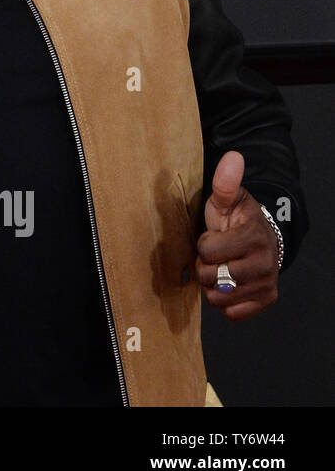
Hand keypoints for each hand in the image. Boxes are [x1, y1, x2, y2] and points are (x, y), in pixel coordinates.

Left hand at [196, 150, 279, 320]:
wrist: (263, 239)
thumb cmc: (237, 219)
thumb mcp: (228, 199)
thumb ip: (225, 181)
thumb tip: (233, 155)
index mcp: (253, 237)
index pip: (208, 251)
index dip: (204, 244)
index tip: (214, 237)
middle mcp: (264, 264)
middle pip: (211, 277)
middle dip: (206, 266)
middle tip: (215, 256)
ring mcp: (266, 284)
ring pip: (219, 297)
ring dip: (213, 285)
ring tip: (221, 269)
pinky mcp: (266, 300)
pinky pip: (232, 314)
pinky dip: (226, 302)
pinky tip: (229, 285)